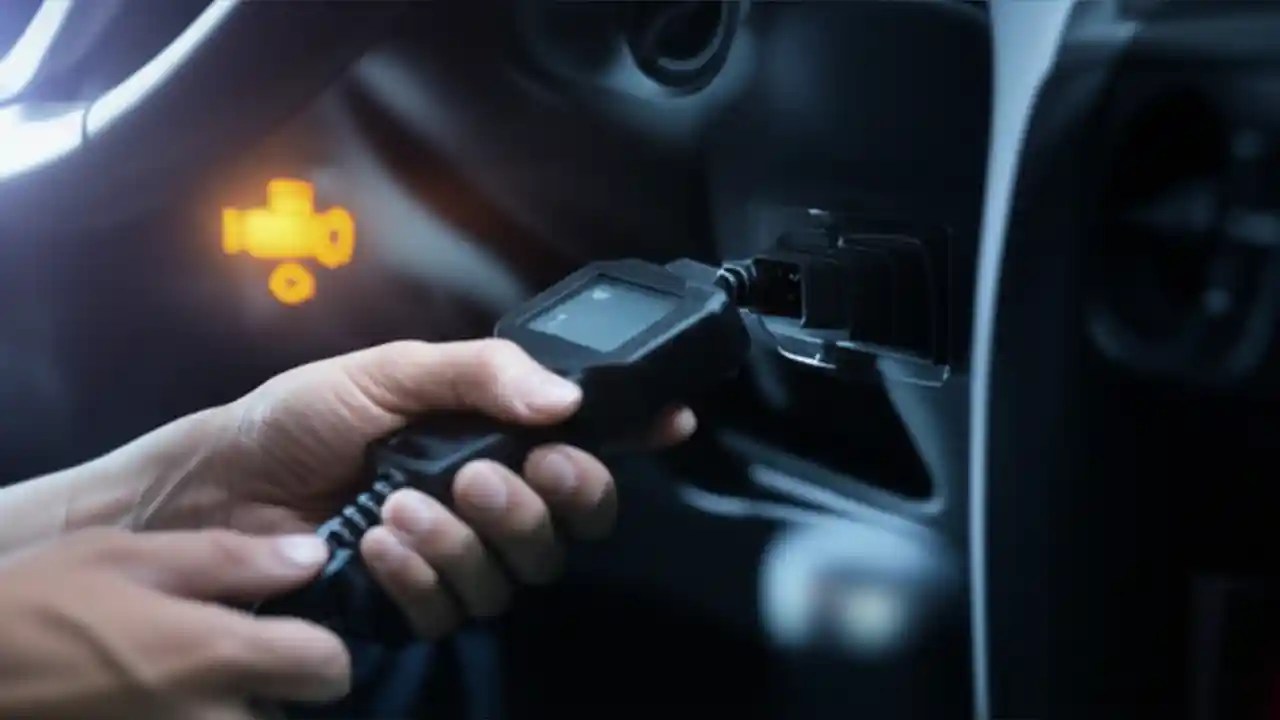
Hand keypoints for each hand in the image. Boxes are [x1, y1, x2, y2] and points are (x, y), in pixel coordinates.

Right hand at [0, 528, 347, 719]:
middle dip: (283, 692)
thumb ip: (230, 559)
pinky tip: (175, 702)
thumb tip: (315, 555)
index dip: (324, 649)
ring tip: (209, 682)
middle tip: (250, 661)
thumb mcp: (126, 557)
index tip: (298, 633)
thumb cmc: (39, 604)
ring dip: (244, 712)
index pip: (329, 669)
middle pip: (295, 717)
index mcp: (213, 656)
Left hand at [135, 339, 695, 636]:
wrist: (217, 489)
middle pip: (574, 520)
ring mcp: (457, 555)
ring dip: (466, 541)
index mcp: (491, 432)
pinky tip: (377, 545)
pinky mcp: (416, 605)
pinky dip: (421, 578)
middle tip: (486, 476)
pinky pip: (457, 610)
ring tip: (402, 508)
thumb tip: (564, 398)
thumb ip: (480, 373)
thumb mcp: (386, 370)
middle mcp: (489, 496)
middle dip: (543, 500)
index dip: (636, 434)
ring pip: (519, 571)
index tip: (669, 424)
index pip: (587, 439)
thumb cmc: (297, 420)